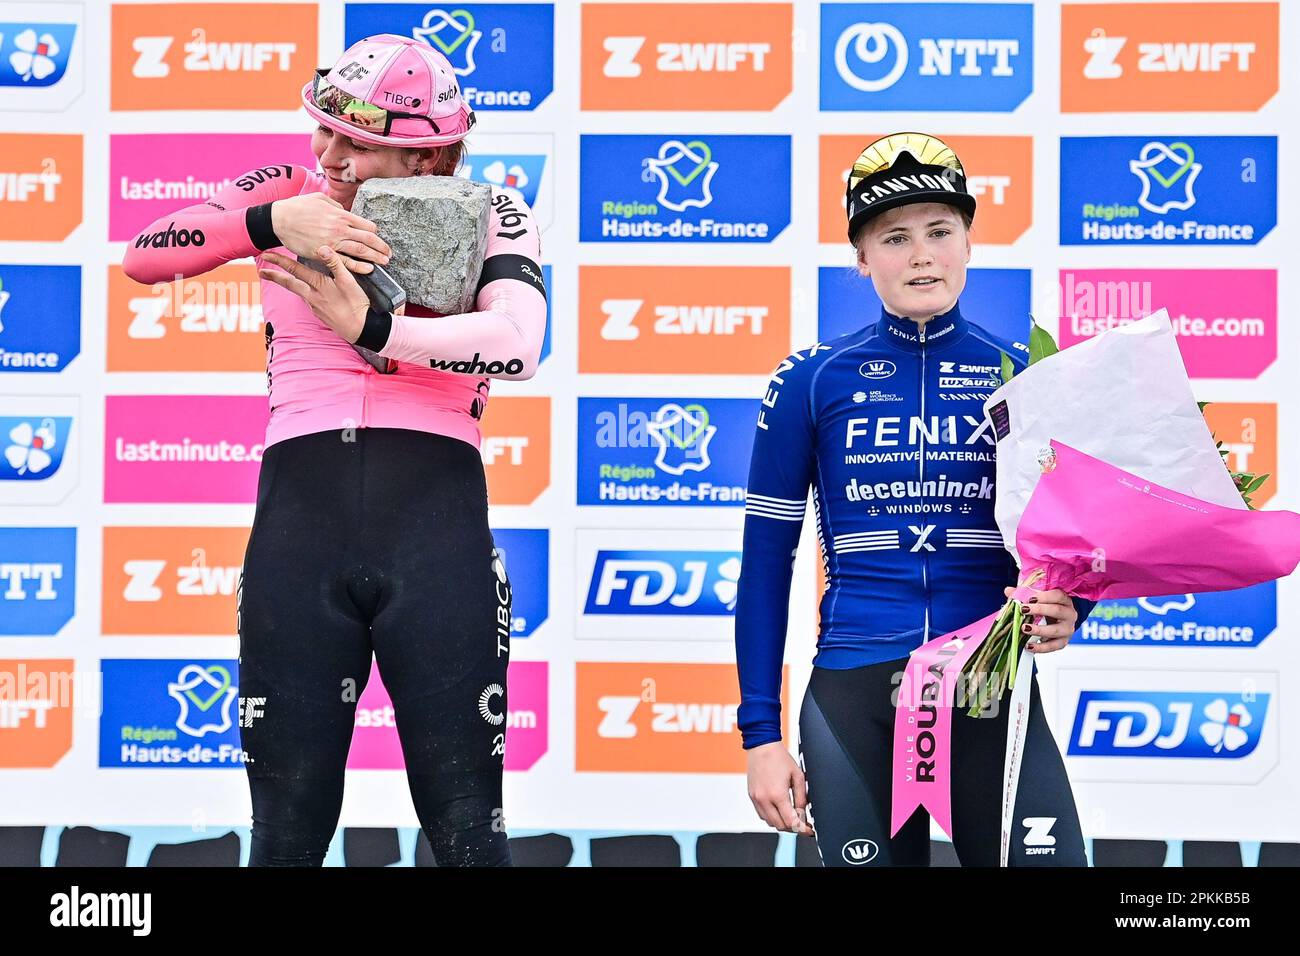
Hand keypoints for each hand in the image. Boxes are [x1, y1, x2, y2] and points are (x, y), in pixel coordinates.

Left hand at [258, 247, 369, 343]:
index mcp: (318, 285)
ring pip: (300, 292)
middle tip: (262, 272)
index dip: (280, 261)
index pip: (295, 270)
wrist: (360, 329)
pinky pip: (310, 300)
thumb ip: (335, 263)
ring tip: (286, 278)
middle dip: (275, 277)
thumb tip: (322, 248)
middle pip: (290, 284)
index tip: (265, 255)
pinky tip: (311, 292)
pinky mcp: (320, 314)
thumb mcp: (348, 281)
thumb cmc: (356, 304)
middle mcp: (312, 296)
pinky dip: (306, 293)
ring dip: (292, 284)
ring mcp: (315, 306)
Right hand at [269, 193, 391, 274]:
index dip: (374, 232)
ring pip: (361, 251)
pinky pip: (345, 262)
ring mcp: (333, 242)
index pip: (367, 225)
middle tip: (389, 253)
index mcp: (341, 215)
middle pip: (368, 239)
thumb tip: (345, 210)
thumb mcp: (319, 198)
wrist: (279, 220)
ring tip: (385, 262)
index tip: (377, 237)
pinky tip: (368, 269)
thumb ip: (336, 205)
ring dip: (375, 257)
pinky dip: (359, 266)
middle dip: (381, 247)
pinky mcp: (324, 254)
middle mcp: (341, 229)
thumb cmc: (297, 207)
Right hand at [746, 741, 813, 835]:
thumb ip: (802, 797)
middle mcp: (764, 799)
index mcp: (778, 794)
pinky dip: (772, 817)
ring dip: (782, 823)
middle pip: (780, 826)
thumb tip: (803, 813)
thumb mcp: (798, 776)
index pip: (791, 822)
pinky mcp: (752, 796)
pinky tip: (779, 809)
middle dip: (793, 827)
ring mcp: (756, 799)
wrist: (761, 746)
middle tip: (803, 822)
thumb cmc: (779, 758)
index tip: (809, 830)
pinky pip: (762, 815)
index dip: (802, 829)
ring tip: (791, 815)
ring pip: (770, 822)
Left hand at [1003, 585, 1077, 652]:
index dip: (1045, 596)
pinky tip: (1028, 646)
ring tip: (1024, 628)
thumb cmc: (1047, 608)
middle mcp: (1069, 614)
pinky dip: (1040, 647)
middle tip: (1023, 610)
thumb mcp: (1038, 600)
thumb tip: (1008, 591)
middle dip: (1039, 610)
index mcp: (1065, 601)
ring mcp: (1067, 629)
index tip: (1030, 598)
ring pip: (1055, 630)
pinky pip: (1053, 646)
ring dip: (1039, 630)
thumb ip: (1024, 594)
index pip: (1058, 596)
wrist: (1057, 623)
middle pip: (1057, 611)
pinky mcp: (1063, 642)